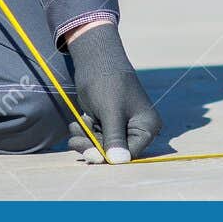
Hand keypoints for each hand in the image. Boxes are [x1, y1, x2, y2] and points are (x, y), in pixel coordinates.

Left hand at [65, 21, 160, 163]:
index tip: (90, 156)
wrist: (93, 59)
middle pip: (115, 152)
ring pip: (102, 145)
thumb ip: (114, 138)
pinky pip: (95, 137)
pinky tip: (77, 122)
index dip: (110, 157)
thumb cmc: (107, 81)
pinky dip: (84, 132)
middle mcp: (137, 129)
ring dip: (86, 139)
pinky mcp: (107, 122)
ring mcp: (121, 126)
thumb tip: (118, 162)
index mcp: (147, 126)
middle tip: (75, 143)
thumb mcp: (111, 111)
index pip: (131, 154)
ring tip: (75, 126)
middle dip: (93, 147)